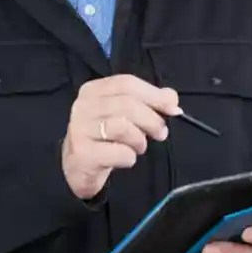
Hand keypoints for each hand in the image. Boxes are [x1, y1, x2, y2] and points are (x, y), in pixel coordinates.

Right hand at [62, 74, 179, 199]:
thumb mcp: (123, 114)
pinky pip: (119, 152)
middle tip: (161, 134)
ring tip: (138, 147)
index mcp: (93, 90)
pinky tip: (124, 159)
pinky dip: (130, 157)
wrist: (78, 168)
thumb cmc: (104, 137)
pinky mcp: (83, 154)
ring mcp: (80, 130)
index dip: (154, 95)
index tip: (173, 108)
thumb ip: (147, 101)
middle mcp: (83, 106)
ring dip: (140, 140)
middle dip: (152, 120)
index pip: (127, 84)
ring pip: (123, 128)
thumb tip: (171, 97)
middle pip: (128, 105)